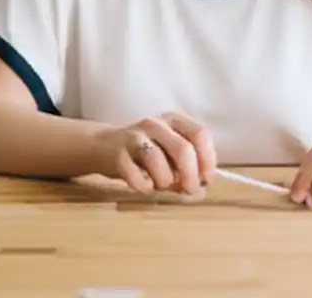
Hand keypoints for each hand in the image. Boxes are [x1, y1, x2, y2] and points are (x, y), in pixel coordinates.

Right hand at [95, 112, 216, 194]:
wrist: (104, 145)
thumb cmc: (145, 151)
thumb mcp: (169, 150)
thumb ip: (187, 164)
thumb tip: (202, 186)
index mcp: (174, 120)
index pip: (200, 134)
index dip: (208, 159)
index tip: (206, 179)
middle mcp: (156, 124)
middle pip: (182, 149)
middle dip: (190, 176)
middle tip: (189, 190)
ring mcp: (135, 137)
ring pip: (158, 162)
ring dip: (165, 182)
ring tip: (161, 185)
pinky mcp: (117, 154)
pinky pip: (136, 177)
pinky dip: (144, 187)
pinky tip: (144, 185)